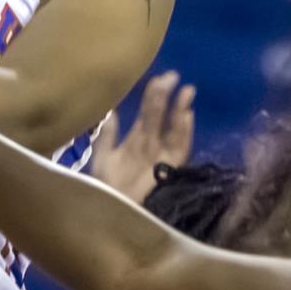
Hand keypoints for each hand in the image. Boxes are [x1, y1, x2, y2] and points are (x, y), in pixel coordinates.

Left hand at [92, 71, 195, 202]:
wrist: (111, 213)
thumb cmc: (107, 188)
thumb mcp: (103, 159)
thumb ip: (107, 136)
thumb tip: (111, 111)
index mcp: (136, 138)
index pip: (148, 111)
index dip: (154, 94)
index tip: (161, 77)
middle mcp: (152, 144)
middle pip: (162, 115)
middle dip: (168, 95)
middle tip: (174, 76)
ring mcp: (162, 156)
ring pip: (174, 129)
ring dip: (180, 110)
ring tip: (187, 92)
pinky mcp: (169, 170)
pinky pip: (180, 149)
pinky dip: (184, 132)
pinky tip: (187, 116)